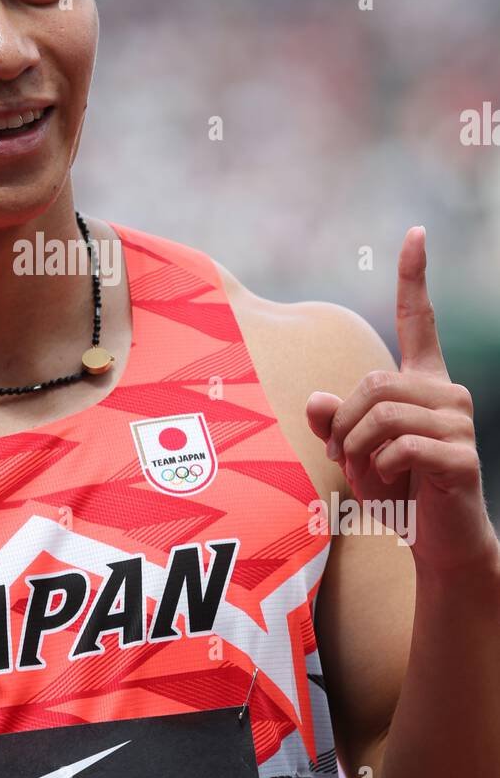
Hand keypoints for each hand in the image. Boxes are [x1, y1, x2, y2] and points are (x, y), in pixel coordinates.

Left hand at [305, 226, 496, 572]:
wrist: (438, 544)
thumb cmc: (397, 492)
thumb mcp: (355, 453)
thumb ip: (332, 422)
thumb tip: (316, 400)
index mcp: (424, 384)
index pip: (418, 320)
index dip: (414, 276)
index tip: (414, 233)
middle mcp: (447, 394)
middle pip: (372, 382)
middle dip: (344, 423)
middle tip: (343, 458)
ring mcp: (459, 424)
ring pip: (381, 414)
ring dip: (357, 450)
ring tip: (367, 475)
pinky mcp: (461, 457)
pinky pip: (398, 447)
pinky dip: (378, 469)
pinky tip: (390, 485)